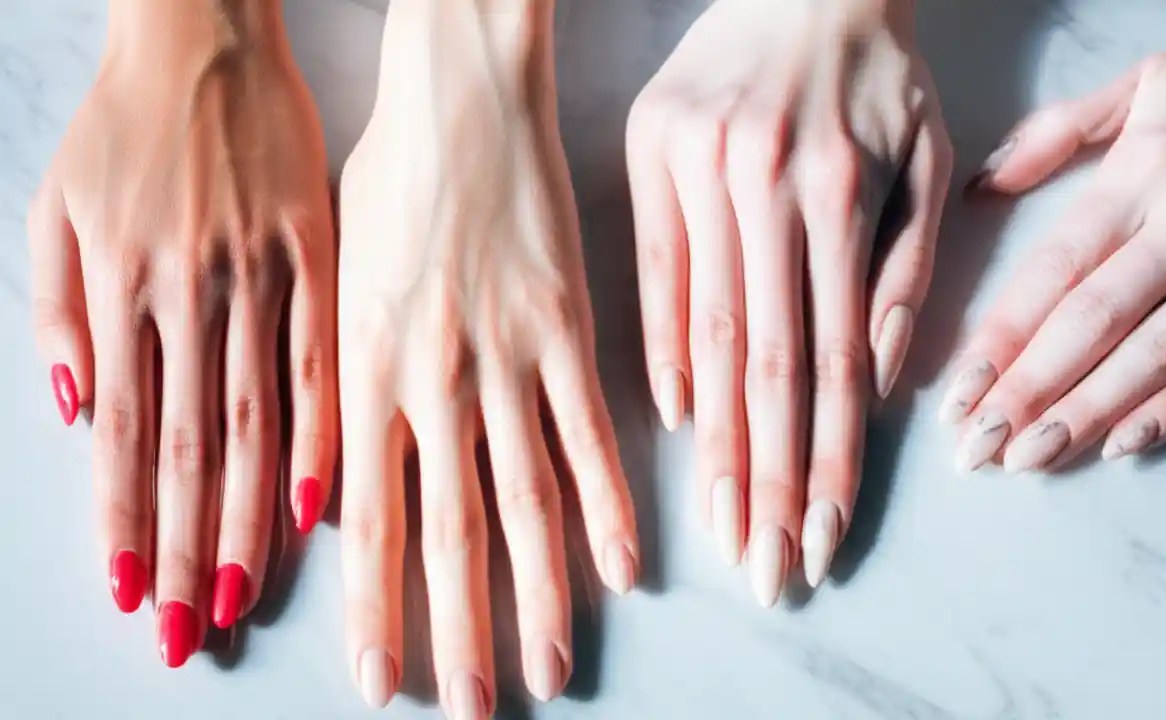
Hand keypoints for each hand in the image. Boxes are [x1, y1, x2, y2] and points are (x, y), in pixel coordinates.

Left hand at [28, 1, 336, 664]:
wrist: (205, 40)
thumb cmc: (126, 129)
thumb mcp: (56, 205)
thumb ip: (56, 310)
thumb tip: (69, 410)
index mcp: (122, 286)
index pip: (118, 432)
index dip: (121, 520)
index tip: (128, 590)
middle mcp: (190, 295)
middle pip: (184, 448)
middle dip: (180, 547)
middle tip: (184, 628)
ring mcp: (260, 279)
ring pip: (251, 421)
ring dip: (241, 517)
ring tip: (239, 591)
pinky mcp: (318, 257)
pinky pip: (321, 360)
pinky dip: (317, 432)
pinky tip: (313, 500)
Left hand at [337, 1, 637, 712]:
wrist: (460, 98)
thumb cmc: (387, 178)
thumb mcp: (330, 280)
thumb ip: (331, 390)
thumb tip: (330, 490)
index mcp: (365, 370)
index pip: (370, 518)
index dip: (375, 609)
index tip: (381, 681)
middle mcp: (432, 381)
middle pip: (450, 531)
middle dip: (459, 632)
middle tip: (471, 708)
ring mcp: (506, 359)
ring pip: (524, 500)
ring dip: (538, 595)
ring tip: (551, 668)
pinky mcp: (567, 328)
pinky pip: (590, 434)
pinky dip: (609, 506)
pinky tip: (623, 568)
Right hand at [626, 0, 950, 600]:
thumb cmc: (875, 71)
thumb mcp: (927, 152)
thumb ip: (908, 264)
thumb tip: (876, 376)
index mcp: (836, 189)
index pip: (833, 355)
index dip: (827, 455)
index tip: (821, 533)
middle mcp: (761, 188)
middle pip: (764, 364)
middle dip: (769, 477)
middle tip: (765, 565)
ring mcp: (696, 173)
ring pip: (707, 333)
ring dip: (717, 441)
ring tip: (723, 521)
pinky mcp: (649, 158)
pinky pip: (652, 275)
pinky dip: (661, 353)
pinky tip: (676, 425)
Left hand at [946, 48, 1165, 471]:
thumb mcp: (1149, 82)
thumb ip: (1059, 130)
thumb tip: (983, 183)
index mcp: (1143, 176)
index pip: (1054, 271)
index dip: (1001, 338)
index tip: (957, 390)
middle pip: (1092, 324)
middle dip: (1026, 392)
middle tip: (975, 447)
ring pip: (1154, 357)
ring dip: (1085, 415)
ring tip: (1027, 460)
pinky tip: (1121, 446)